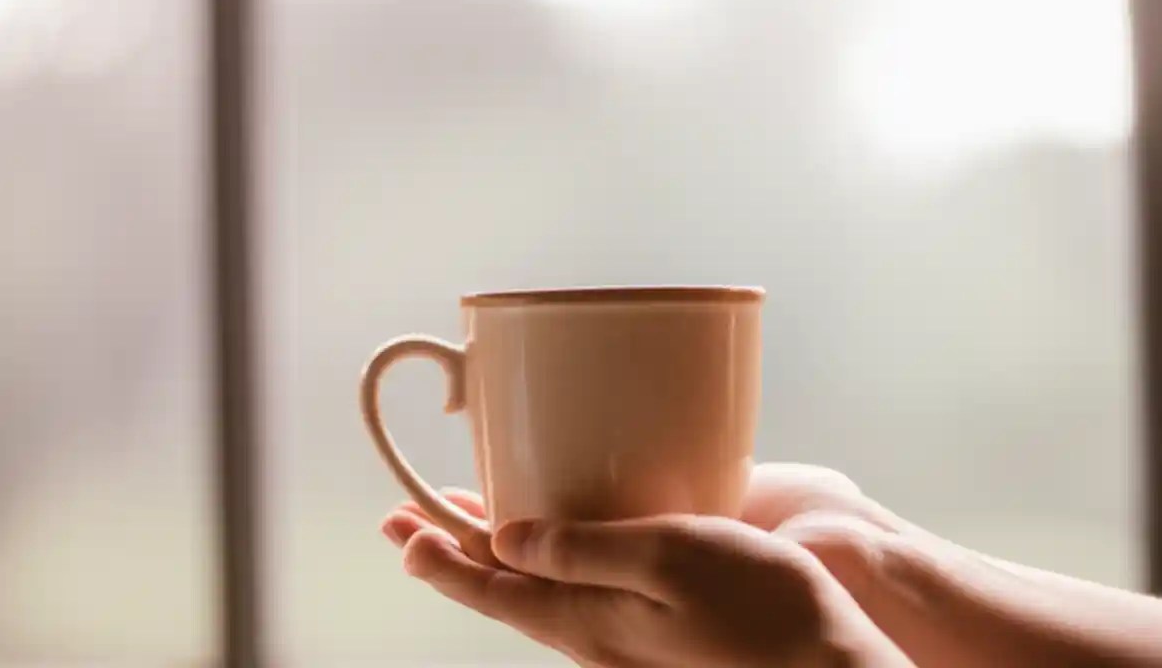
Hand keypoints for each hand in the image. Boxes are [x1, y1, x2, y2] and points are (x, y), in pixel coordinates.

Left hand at [382, 493, 910, 666]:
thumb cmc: (761, 609)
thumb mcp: (668, 558)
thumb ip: (583, 549)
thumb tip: (507, 540)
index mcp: (588, 620)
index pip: (490, 589)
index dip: (439, 558)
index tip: (399, 529)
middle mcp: (596, 636)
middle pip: (503, 592)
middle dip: (451, 553)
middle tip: (405, 522)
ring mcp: (625, 639)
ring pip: (535, 593)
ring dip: (490, 558)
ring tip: (458, 529)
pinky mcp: (655, 632)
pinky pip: (575, 594)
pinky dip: (542, 565)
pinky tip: (549, 552)